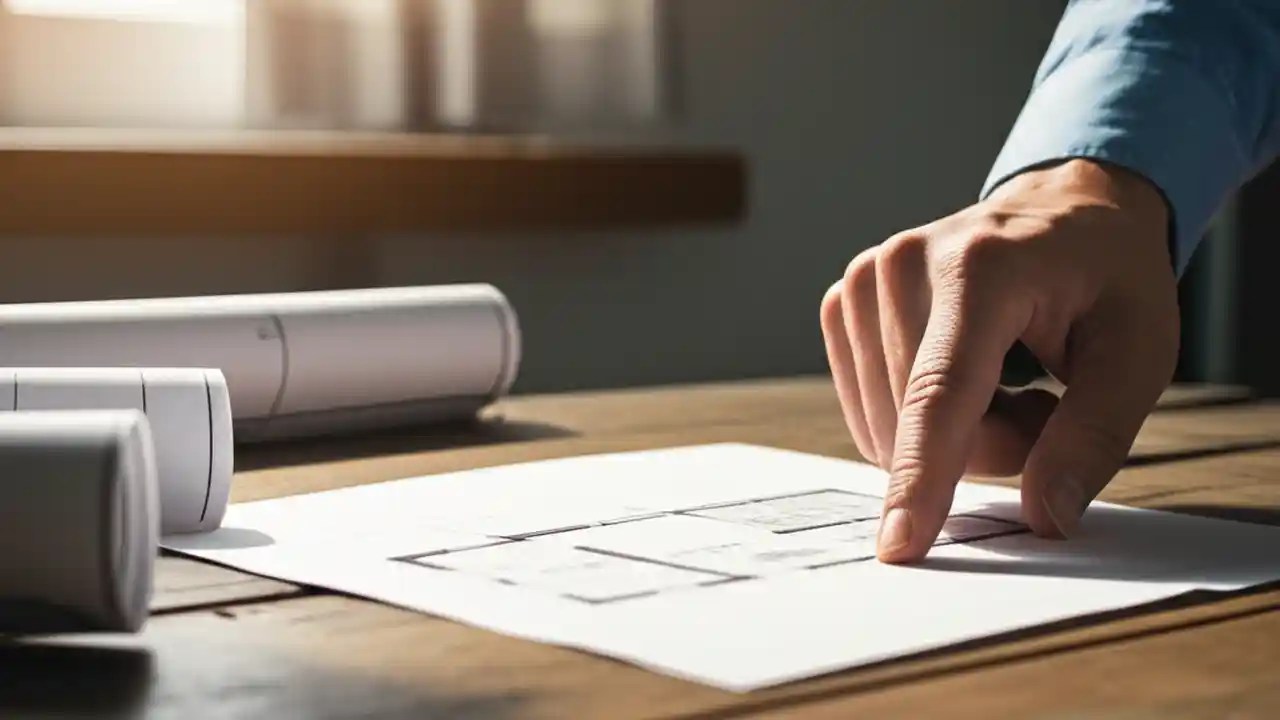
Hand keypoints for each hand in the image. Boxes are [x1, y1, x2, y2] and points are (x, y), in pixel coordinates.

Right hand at [820, 159, 1178, 562]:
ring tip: (1008, 382)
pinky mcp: (842, 299)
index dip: (921, 476)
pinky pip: (870, 408)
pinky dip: (919, 417)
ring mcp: (864, 278)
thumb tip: (1045, 518)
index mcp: (982, 267)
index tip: (899, 544)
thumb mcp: (1140, 353)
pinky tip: (965, 374)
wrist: (1065, 210)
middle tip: (1043, 405)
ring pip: (889, 426)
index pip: (940, 392)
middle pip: (920, 423)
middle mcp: (906, 264)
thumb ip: (1093, 437)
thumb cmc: (1108, 278)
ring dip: (956, 435)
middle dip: (988, 447)